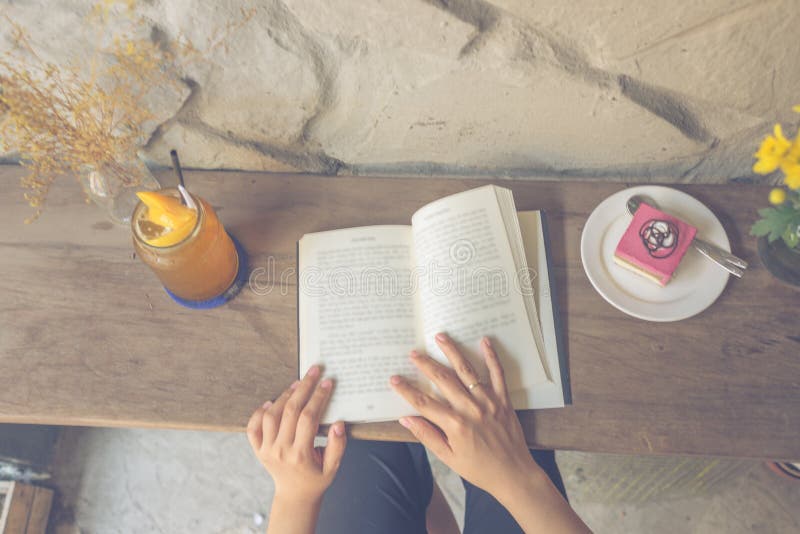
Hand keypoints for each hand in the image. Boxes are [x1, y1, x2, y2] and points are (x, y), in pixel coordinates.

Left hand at [247, 365, 346, 505]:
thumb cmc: (316, 480)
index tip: (327, 382)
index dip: (318, 397)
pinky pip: (253, 427)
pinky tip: (271, 402)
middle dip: (304, 387)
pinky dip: (259, 412)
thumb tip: (338, 423)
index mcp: (300, 454)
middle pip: (290, 411)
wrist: (294, 496)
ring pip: (271, 415)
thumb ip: (337, 446)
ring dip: (284, 396)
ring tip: (297, 384)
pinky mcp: (258, 450)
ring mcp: (266, 450)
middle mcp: (280, 450)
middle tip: (313, 371)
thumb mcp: (333, 467)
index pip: (308, 418)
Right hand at [389, 333, 539, 499]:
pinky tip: (484, 341)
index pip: (424, 402)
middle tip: (413, 352)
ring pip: (466, 370)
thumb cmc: (479, 469)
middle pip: (442, 379)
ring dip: (452, 352)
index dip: (406, 390)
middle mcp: (470, 408)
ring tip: (440, 337)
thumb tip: (406, 419)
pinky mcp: (503, 399)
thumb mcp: (449, 458)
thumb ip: (427, 436)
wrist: (513, 474)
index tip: (394, 379)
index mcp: (454, 425)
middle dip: (425, 364)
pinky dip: (491, 356)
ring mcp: (488, 401)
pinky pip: (497, 373)